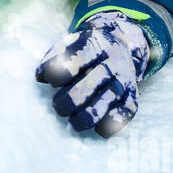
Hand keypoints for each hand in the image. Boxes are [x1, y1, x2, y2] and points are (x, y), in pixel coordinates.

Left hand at [35, 11, 148, 135]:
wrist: (120, 46)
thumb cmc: (84, 51)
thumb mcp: (67, 44)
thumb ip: (51, 58)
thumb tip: (40, 77)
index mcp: (96, 45)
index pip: (76, 60)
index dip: (59, 74)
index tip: (51, 81)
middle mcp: (113, 62)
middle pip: (88, 86)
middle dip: (67, 102)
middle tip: (57, 107)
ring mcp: (124, 80)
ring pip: (104, 103)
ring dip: (84, 118)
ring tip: (72, 123)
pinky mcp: (132, 95)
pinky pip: (124, 113)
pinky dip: (109, 125)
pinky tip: (97, 128)